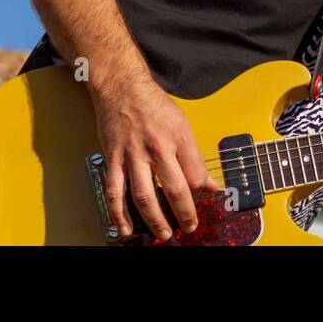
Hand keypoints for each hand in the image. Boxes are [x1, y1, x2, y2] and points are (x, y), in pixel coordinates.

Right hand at [90, 75, 219, 241]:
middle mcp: (157, 148)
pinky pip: (115, 192)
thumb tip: (208, 183)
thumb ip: (194, 156)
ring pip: (145, 196)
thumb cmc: (154, 105)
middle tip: (189, 227)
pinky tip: (126, 228)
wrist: (123, 88)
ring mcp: (133, 155)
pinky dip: (119, 214)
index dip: (201, 192)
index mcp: (179, 138)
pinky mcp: (114, 159)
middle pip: (175, 189)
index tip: (202, 201)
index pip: (195, 175)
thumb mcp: (183, 124)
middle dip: (184, 213)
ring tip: (164, 233)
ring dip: (155, 220)